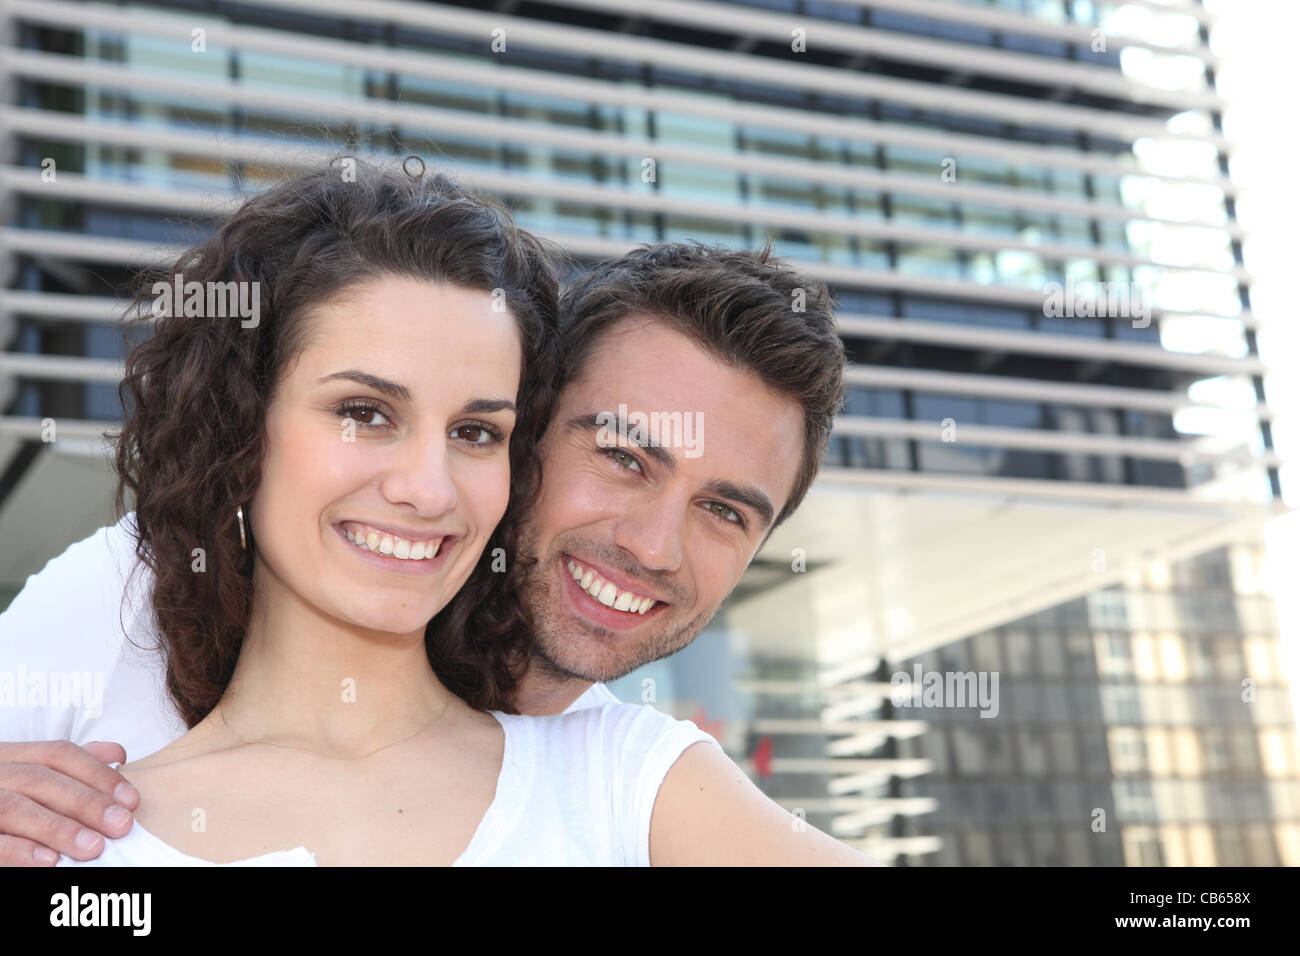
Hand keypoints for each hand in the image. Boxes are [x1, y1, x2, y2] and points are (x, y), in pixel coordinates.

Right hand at [0, 741, 138, 865]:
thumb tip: (116, 754)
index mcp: (10, 755)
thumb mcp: (28, 774)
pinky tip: (49, 861)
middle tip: (121, 825)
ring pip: (14, 807)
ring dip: (58, 828)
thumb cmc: (2, 798)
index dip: (97, 773)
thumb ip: (69, 768)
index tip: (132, 799)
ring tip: (93, 847)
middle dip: (85, 801)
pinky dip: (20, 850)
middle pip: (41, 780)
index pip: (58, 754)